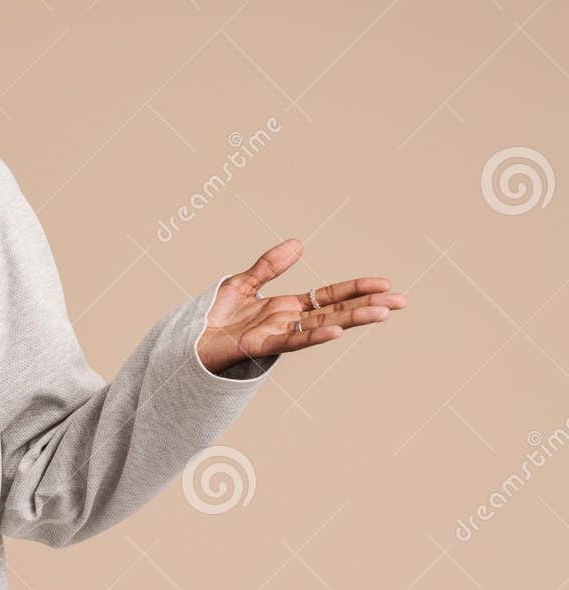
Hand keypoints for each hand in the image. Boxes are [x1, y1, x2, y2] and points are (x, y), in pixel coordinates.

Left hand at [195, 238, 406, 374]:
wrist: (187, 341)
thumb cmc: (211, 317)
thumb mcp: (242, 283)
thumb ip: (269, 266)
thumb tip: (298, 243)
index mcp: (286, 308)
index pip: (330, 297)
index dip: (355, 290)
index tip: (384, 285)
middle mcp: (287, 323)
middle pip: (335, 312)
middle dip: (368, 306)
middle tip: (403, 302)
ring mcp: (276, 335)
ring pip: (322, 326)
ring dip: (352, 319)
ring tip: (383, 313)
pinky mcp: (259, 346)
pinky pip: (292, 340)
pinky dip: (315, 335)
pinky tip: (337, 330)